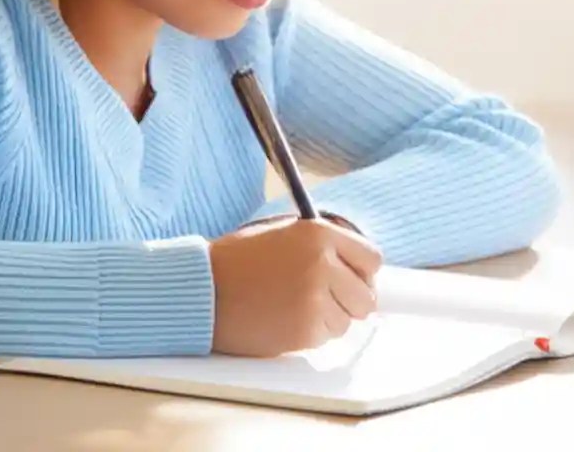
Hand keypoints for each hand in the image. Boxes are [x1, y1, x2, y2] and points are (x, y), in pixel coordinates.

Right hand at [209, 217, 382, 356]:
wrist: (201, 291)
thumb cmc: (236, 262)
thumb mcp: (283, 234)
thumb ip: (323, 246)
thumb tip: (358, 268)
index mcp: (319, 234)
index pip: (372, 259)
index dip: (361, 273)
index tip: (352, 280)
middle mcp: (322, 264)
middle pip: (366, 296)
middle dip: (349, 301)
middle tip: (324, 301)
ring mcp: (315, 299)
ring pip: (346, 322)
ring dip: (326, 320)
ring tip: (292, 308)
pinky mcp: (304, 330)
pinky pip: (325, 339)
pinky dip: (308, 335)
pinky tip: (282, 320)